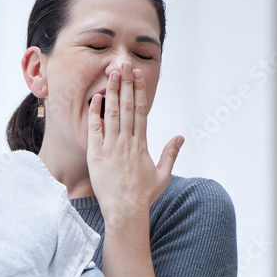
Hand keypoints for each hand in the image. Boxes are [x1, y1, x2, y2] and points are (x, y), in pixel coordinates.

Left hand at [86, 61, 183, 225]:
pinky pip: (95, 129)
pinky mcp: (96, 155)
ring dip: (112, 92)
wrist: (125, 212)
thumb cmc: (143, 197)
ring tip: (111, 74)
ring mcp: (111, 148)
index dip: (139, 91)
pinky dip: (95, 113)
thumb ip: (170, 154)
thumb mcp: (162, 175)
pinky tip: (96, 98)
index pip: (141, 111)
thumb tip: (180, 138)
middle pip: (128, 107)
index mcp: (142, 145)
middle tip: (123, 65)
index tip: (138, 76)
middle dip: (126, 84)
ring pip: (112, 114)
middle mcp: (127, 142)